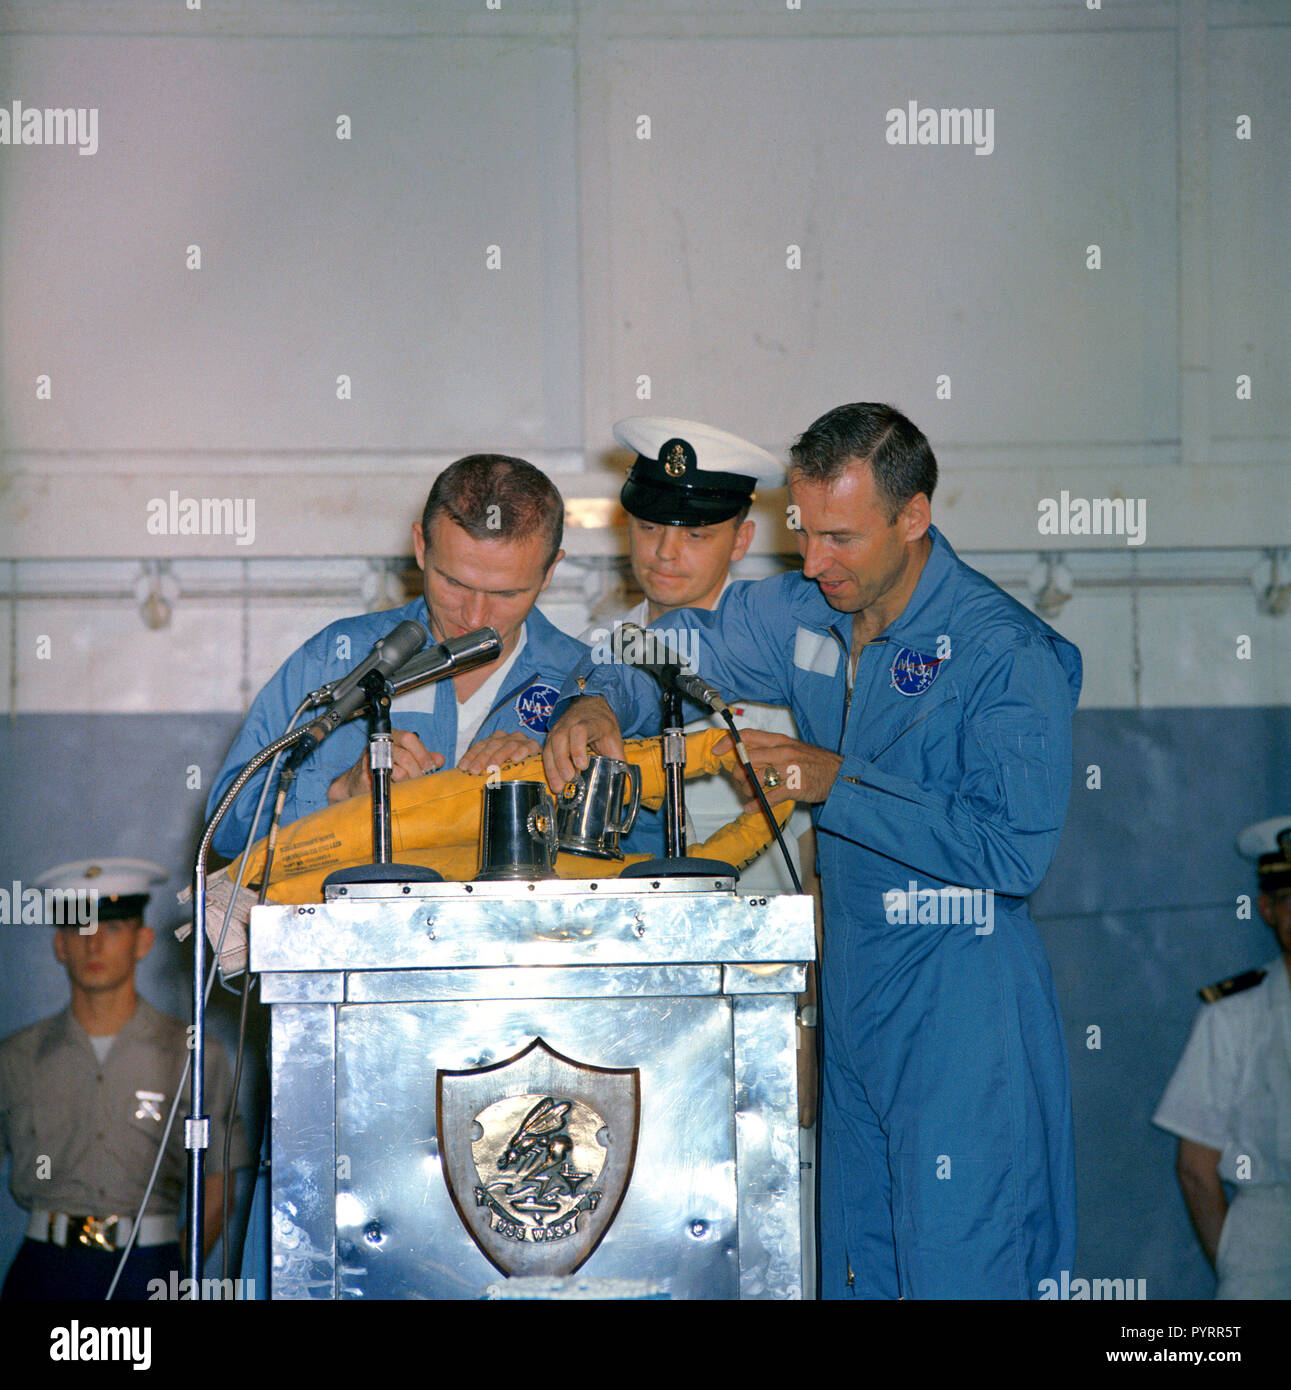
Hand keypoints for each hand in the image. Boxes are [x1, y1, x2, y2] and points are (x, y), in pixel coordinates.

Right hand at [327, 730, 443, 802]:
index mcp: (392, 737)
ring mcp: (371, 759)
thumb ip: (424, 758)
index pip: (410, 738)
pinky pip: (387, 783)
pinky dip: (396, 788)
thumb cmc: (385, 769)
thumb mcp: (408, 760)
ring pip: (399, 771)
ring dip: (409, 782)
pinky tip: (398, 789)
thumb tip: (439, 759)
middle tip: (423, 781)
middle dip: (418, 772)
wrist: (358, 783)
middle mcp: (380, 745)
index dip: (422, 753)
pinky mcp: (365, 775)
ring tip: (410, 786)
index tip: (430, 767)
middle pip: (406, 756)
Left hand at [457, 730, 541, 775]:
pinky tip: (515, 759)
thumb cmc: (515, 766)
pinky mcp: (534, 745)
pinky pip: (527, 746)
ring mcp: (521, 740)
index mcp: (496, 739)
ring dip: (498, 756)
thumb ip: (485, 767)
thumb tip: (467, 776)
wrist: (542, 759)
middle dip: (482, 758)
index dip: (471, 756)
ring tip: (491, 768)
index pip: (480, 745)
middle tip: (474, 771)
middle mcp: (507, 737)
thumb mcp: (498, 765)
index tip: (463, 768)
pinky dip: (521, 751)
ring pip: (508, 745)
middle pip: (492, 745)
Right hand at [542, 696, 625, 788]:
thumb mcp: (614, 738)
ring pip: (550, 747)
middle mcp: (569, 724)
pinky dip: (548, 768)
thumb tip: (623, 781)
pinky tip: (554, 782)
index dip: (578, 748)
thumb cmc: (602, 725)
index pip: (579, 731)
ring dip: (552, 768)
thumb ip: (617, 758)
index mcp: (589, 722)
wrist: (590, 706)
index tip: (582, 765)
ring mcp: (558, 729)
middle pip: (560, 739)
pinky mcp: (551, 737)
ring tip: (558, 787)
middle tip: (568, 779)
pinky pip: (545, 752)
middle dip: (562, 761)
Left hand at [712, 728, 841, 810]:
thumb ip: (771, 748)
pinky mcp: (795, 787)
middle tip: (740, 780)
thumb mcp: (793, 747)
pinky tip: (752, 808)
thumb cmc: (814, 762)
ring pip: (756, 778)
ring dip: (748, 789)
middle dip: (738, 772)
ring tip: (750, 794)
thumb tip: (746, 753)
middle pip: (747, 759)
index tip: (717, 750)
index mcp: (780, 740)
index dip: (729, 741)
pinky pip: (769, 797)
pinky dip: (757, 804)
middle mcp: (783, 752)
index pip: (749, 736)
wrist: (839, 775)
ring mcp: (789, 770)